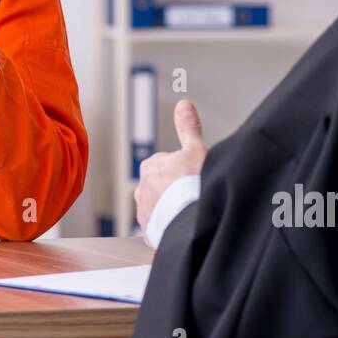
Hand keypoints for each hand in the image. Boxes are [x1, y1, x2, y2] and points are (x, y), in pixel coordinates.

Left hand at [135, 99, 207, 241]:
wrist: (195, 220)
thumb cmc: (196, 184)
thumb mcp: (196, 149)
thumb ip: (188, 128)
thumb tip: (183, 105)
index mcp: (150, 166)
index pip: (168, 166)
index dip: (184, 171)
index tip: (193, 177)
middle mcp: (141, 189)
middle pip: (162, 188)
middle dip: (176, 191)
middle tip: (193, 195)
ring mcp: (144, 212)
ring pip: (160, 208)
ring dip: (172, 210)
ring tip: (188, 211)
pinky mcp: (148, 233)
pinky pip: (159, 228)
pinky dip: (169, 227)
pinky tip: (182, 224)